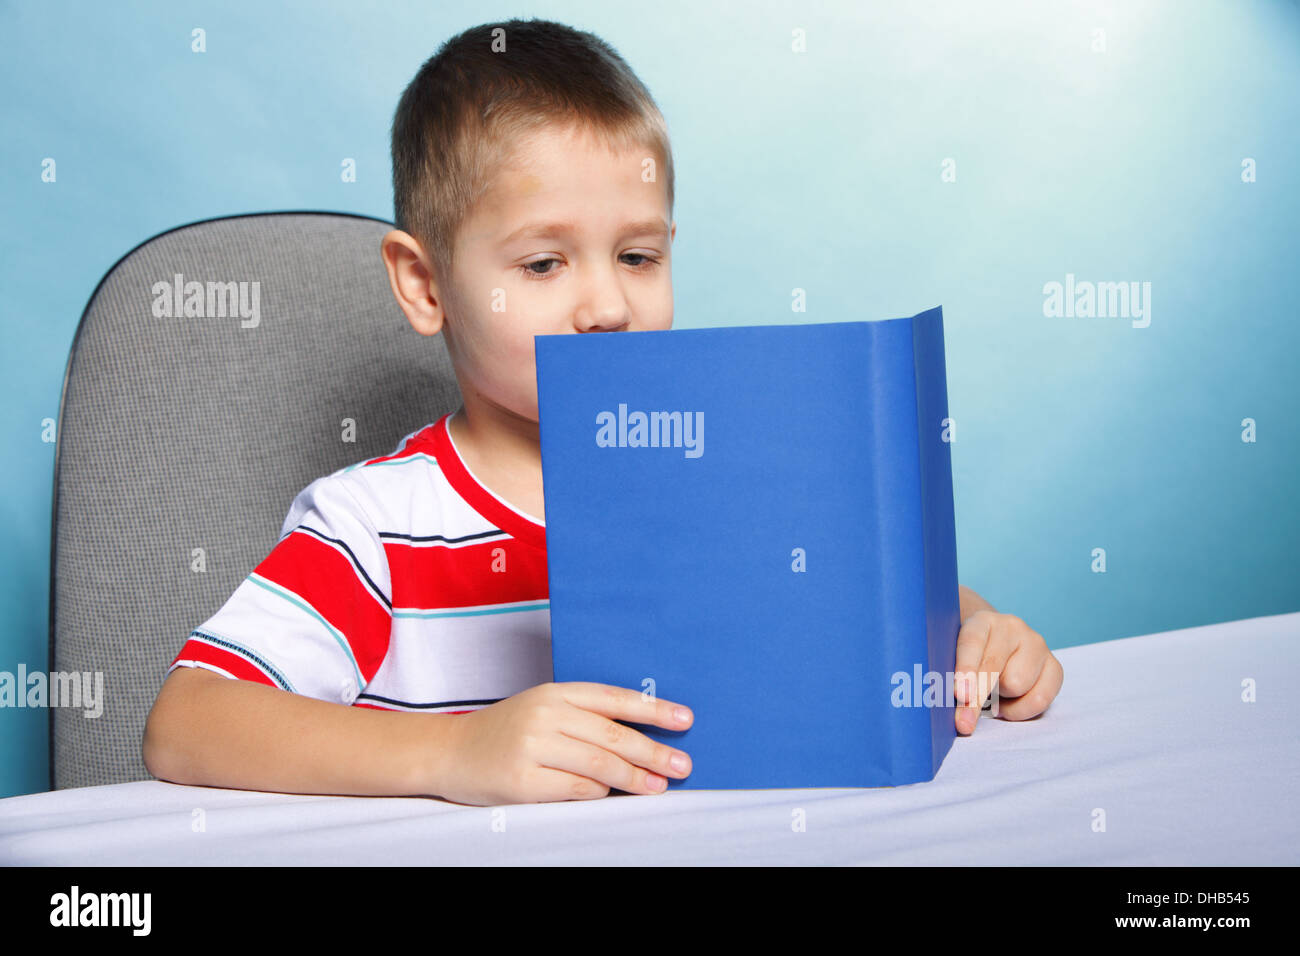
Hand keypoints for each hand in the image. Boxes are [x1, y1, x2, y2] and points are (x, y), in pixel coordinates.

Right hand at [429, 681, 693, 805]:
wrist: (450, 752)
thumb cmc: (506, 732)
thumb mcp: (543, 710)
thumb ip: (584, 718)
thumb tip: (643, 739)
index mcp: (554, 693)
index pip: (614, 698)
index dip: (653, 710)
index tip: (685, 720)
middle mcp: (544, 715)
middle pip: (612, 735)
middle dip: (653, 752)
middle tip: (683, 765)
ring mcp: (532, 747)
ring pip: (599, 764)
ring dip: (635, 778)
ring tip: (659, 786)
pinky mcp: (522, 780)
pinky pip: (575, 789)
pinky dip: (599, 793)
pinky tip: (613, 795)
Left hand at [953, 610, 1062, 734]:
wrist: (994, 646)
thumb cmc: (969, 657)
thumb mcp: (953, 658)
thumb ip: (951, 676)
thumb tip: (955, 703)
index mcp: (982, 621)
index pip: (972, 643)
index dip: (966, 670)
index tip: (960, 695)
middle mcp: (1012, 627)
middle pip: (995, 668)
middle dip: (976, 698)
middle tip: (964, 722)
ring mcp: (1036, 644)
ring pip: (1017, 685)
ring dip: (1001, 698)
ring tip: (992, 693)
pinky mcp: (1054, 666)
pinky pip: (1040, 699)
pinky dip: (1020, 710)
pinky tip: (1007, 702)